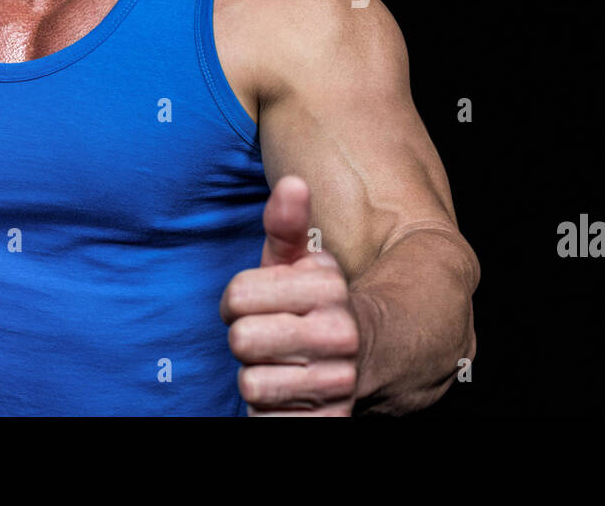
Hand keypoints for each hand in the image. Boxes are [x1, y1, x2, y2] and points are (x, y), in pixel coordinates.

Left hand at [219, 175, 359, 415]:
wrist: (369, 356)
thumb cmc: (313, 303)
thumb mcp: (300, 261)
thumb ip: (286, 222)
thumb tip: (292, 182)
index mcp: (328, 286)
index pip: (237, 296)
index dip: (235, 302)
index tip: (256, 305)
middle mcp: (340, 334)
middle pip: (241, 340)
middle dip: (244, 340)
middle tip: (265, 338)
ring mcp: (339, 382)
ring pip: (252, 384)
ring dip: (257, 378)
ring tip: (280, 366)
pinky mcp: (331, 422)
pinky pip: (268, 422)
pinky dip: (268, 414)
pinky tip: (286, 398)